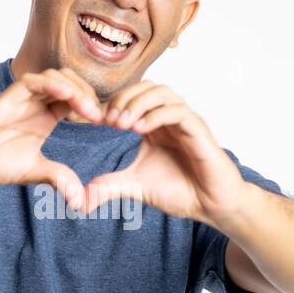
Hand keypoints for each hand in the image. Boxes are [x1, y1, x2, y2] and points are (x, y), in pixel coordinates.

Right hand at [0, 67, 100, 211]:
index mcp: (45, 118)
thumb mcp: (32, 172)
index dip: (96, 107)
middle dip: (91, 95)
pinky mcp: (6, 98)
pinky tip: (68, 98)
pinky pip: (33, 81)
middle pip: (72, 83)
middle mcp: (36, 104)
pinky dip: (53, 85)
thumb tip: (81, 200)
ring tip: (89, 111)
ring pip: (56, 77)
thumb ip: (57, 178)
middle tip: (103, 117)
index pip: (77, 101)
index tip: (111, 124)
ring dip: (76, 89)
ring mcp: (21, 99)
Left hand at [80, 81, 247, 225]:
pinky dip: (157, 115)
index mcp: (154, 124)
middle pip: (145, 86)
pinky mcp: (198, 131)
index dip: (111, 104)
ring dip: (138, 103)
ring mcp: (185, 121)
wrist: (212, 205)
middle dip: (123, 98)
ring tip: (123, 124)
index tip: (93, 122)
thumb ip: (109, 186)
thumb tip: (81, 197)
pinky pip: (177, 111)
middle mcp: (169, 117)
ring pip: (162, 92)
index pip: (131, 98)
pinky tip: (140, 130)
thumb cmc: (180, 191)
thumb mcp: (135, 187)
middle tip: (108, 120)